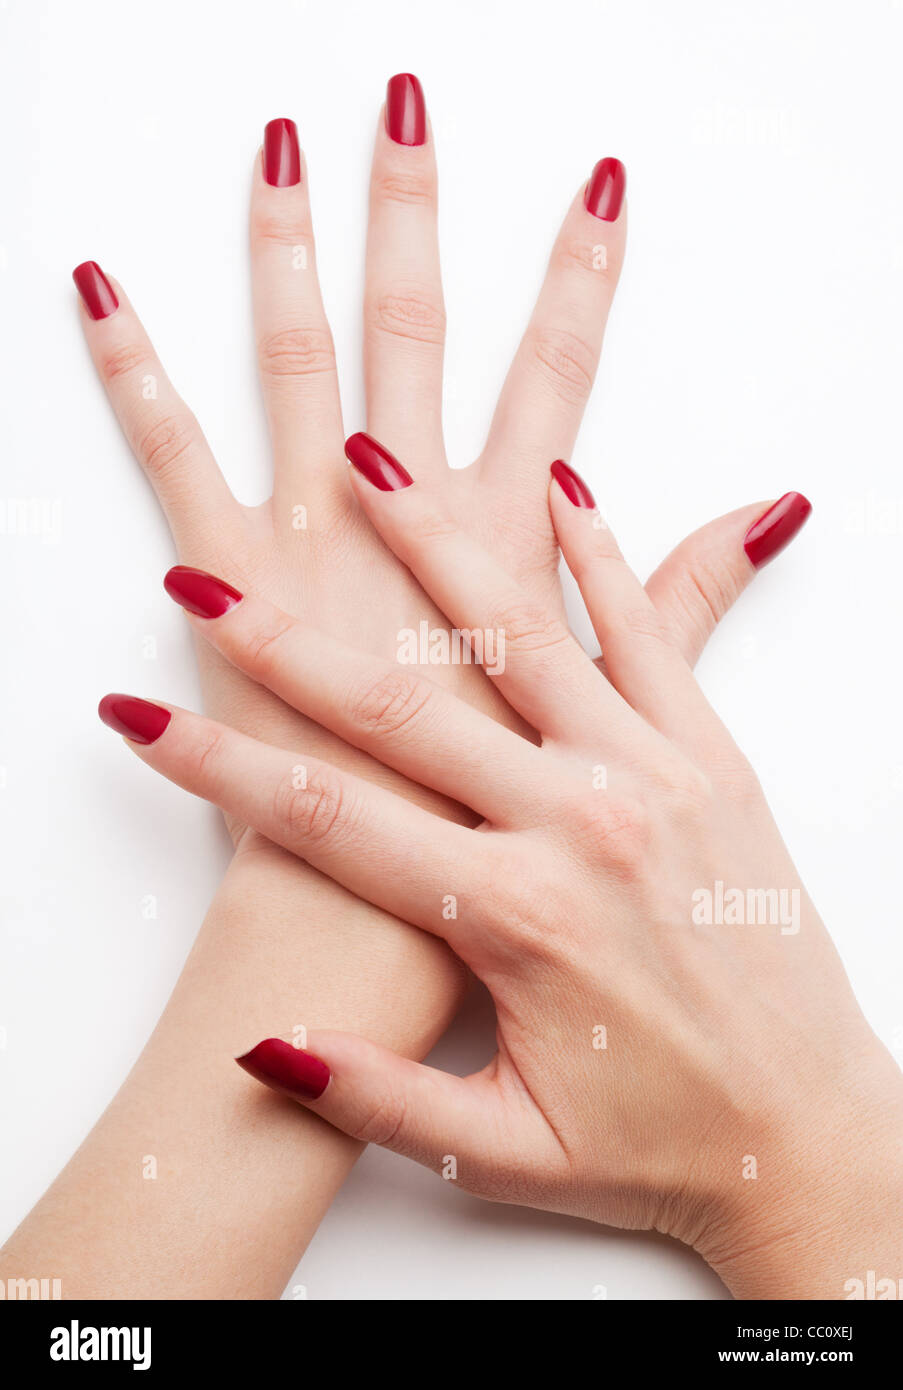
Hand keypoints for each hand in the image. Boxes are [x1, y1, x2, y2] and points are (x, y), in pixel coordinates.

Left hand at [76, 84, 787, 853]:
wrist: (400, 960)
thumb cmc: (518, 866)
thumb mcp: (643, 737)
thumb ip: (686, 611)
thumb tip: (767, 513)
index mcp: (520, 566)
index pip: (561, 390)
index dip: (582, 284)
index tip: (594, 195)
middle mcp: (422, 540)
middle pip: (423, 344)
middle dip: (415, 220)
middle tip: (404, 114)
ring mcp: (324, 555)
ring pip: (301, 373)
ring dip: (285, 257)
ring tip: (271, 157)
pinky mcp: (236, 596)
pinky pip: (176, 465)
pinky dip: (136, 378)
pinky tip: (101, 298)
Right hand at [97, 447, 898, 1299]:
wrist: (811, 1133)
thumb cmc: (663, 1143)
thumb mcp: (505, 1152)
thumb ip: (378, 1097)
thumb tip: (266, 1046)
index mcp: (512, 916)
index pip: (329, 820)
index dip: (222, 767)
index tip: (143, 723)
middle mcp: (578, 824)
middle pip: (401, 708)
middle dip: (291, 647)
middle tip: (216, 589)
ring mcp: (650, 776)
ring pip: (520, 635)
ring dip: (434, 546)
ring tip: (370, 468)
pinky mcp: (713, 758)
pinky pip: (650, 632)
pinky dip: (602, 554)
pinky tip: (557, 489)